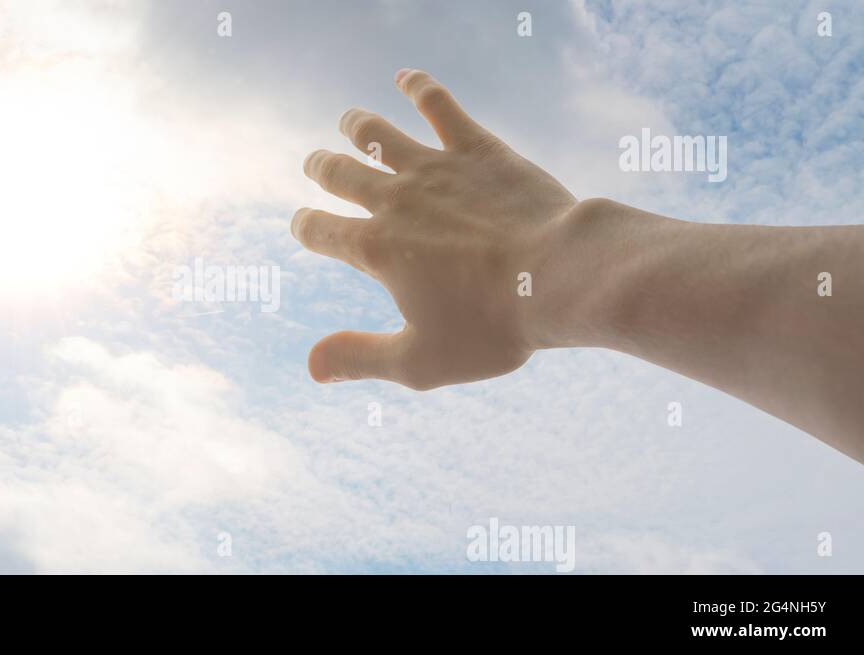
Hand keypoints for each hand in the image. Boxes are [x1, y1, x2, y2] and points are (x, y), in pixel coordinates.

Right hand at [292, 68, 581, 388]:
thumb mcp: (419, 361)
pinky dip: (418, 88)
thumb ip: (359, 358)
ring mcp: (434, 169)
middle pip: (341, 174)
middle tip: (316, 164)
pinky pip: (439, 107)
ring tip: (348, 120)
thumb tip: (310, 367)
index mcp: (374, 251)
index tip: (304, 225)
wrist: (560, 277)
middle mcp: (393, 202)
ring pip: (378, 135)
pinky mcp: (477, 149)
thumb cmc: (491, 327)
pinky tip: (407, 77)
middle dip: (322, 168)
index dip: (305, 227)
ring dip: (357, 126)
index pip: (320, 231)